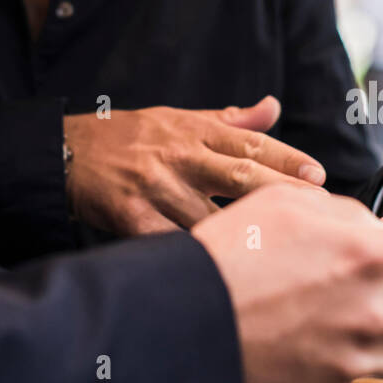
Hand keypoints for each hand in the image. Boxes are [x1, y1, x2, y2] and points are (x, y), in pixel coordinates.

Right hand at [63, 97, 325, 234]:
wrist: (64, 152)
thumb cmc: (126, 138)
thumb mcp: (177, 119)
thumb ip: (229, 120)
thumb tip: (272, 107)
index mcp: (194, 131)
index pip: (251, 143)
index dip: (287, 159)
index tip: (319, 176)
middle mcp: (179, 155)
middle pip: (240, 175)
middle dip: (282, 193)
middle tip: (319, 212)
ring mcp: (155, 185)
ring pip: (210, 215)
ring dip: (245, 237)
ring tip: (284, 258)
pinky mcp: (131, 214)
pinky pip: (170, 240)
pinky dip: (195, 256)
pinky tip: (223, 275)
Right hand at [192, 184, 382, 382]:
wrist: (186, 321)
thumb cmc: (228, 255)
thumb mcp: (287, 202)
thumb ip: (344, 211)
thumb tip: (372, 227)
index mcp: (368, 258)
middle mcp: (371, 314)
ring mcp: (353, 360)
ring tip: (360, 310)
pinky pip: (362, 377)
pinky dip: (351, 358)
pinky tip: (317, 336)